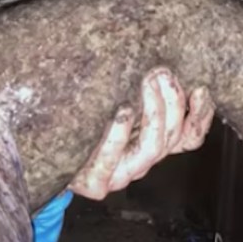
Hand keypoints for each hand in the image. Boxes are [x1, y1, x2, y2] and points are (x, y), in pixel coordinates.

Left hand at [67, 67, 213, 199]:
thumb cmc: (80, 120)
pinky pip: (112, 160)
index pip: (189, 137)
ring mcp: (119, 176)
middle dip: (173, 102)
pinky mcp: (95, 184)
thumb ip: (138, 89)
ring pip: (153, 149)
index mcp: (149, 145)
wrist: (41, 150)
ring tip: (147, 83)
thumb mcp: (114, 100)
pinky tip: (122, 111)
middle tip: (162, 73)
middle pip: (173, 138)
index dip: (201, 115)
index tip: (200, 88)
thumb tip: (158, 57)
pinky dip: (119, 134)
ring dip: (155, 113)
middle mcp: (139, 163)